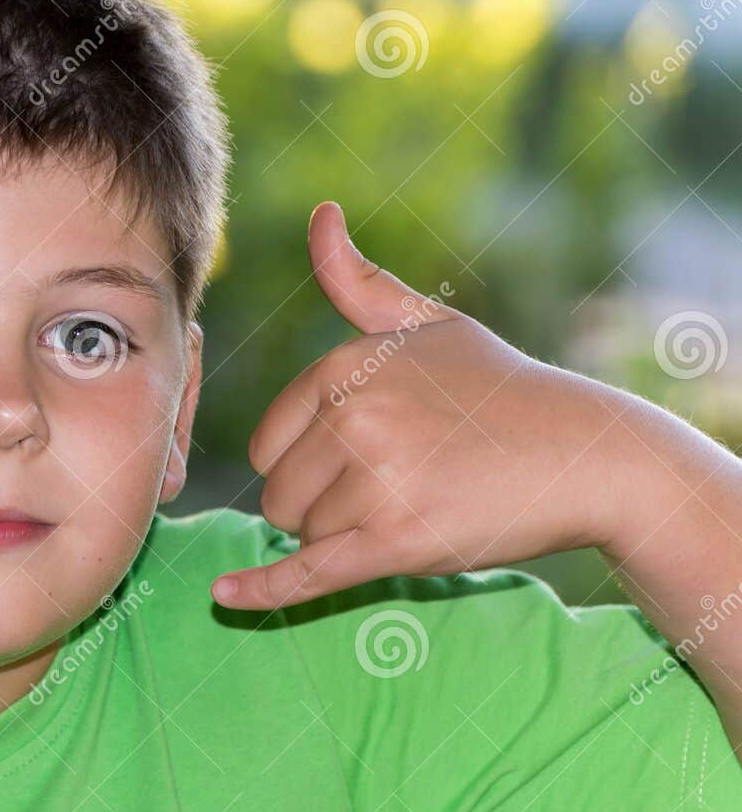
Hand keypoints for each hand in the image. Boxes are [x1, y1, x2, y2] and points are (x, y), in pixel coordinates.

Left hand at [212, 201, 636, 610]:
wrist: (588, 455)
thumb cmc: (501, 390)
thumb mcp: (430, 324)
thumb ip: (359, 284)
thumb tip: (319, 215)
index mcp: (343, 366)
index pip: (269, 444)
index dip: (309, 463)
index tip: (370, 456)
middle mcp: (353, 416)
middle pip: (280, 494)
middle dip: (324, 504)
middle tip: (399, 486)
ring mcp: (375, 479)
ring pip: (305, 535)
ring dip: (347, 537)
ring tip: (414, 506)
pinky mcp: (398, 540)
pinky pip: (308, 573)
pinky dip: (264, 592)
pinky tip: (223, 596)